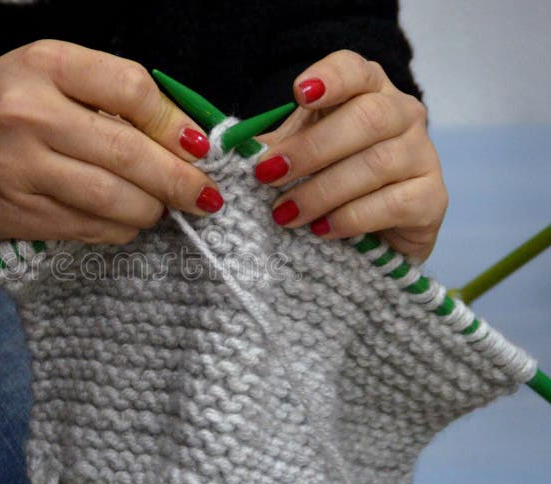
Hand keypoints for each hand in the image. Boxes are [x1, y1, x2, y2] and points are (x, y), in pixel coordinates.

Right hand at [0, 40, 222, 244]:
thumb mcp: (47, 76)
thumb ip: (109, 95)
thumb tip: (184, 138)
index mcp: (44, 64)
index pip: (132, 89)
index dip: (175, 123)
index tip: (198, 146)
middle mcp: (28, 114)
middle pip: (128, 153)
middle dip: (179, 181)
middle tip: (205, 195)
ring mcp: (19, 170)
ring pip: (114, 200)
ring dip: (152, 209)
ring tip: (160, 206)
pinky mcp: (16, 215)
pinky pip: (90, 229)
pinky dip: (120, 229)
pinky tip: (124, 220)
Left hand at [255, 50, 446, 260]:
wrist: (373, 232)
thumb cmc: (328, 180)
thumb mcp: (295, 156)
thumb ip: (272, 149)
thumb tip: (232, 154)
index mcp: (367, 91)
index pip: (355, 70)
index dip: (330, 78)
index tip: (298, 94)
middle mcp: (403, 114)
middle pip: (367, 118)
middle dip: (311, 149)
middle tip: (269, 175)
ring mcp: (424, 155)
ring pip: (377, 164)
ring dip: (322, 192)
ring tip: (285, 214)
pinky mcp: (433, 199)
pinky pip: (393, 204)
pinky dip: (351, 218)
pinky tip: (322, 230)